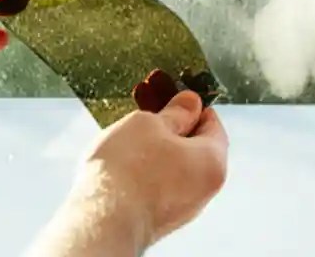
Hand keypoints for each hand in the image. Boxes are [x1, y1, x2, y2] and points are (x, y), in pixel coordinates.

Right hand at [51, 90, 228, 253]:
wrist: (101, 220)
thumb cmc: (128, 170)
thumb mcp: (150, 123)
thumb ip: (175, 112)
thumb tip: (190, 103)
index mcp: (213, 162)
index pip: (212, 123)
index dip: (192, 104)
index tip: (172, 94)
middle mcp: (203, 189)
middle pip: (193, 146)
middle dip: (170, 125)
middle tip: (146, 108)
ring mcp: (181, 207)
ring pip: (172, 165)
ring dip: (154, 146)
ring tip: (127, 132)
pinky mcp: (158, 218)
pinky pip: (157, 184)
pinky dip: (145, 168)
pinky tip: (122, 159)